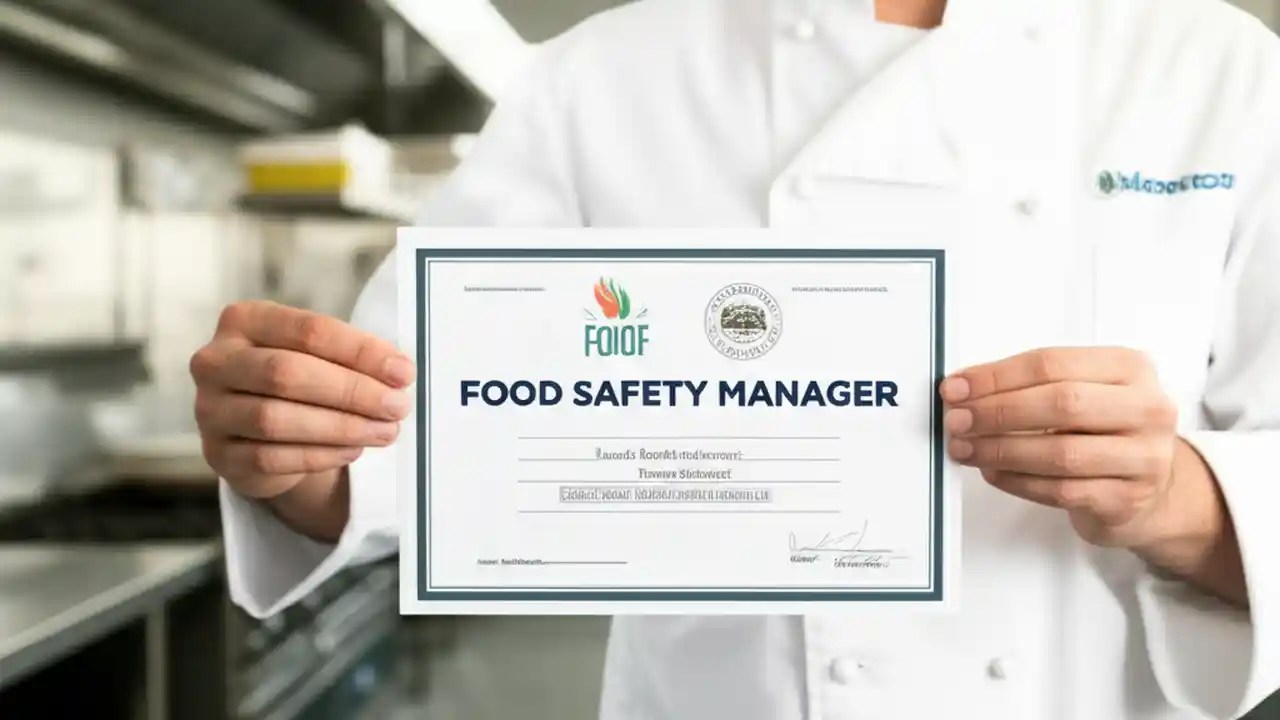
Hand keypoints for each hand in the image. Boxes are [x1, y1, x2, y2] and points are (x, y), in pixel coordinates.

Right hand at [191, 302, 413, 501]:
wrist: (258, 430)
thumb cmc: (298, 379)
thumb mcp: (320, 356)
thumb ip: (353, 359)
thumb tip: (398, 374)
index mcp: (244, 321)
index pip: (309, 330)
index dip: (360, 351)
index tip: (403, 372)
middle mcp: (216, 361)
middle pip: (287, 373)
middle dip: (352, 392)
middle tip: (396, 406)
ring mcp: (210, 410)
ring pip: (276, 420)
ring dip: (341, 427)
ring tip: (384, 431)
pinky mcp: (219, 454)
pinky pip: (271, 457)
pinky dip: (320, 455)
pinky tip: (353, 450)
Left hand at [940, 347, 1189, 548]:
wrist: (1153, 489)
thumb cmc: (1106, 431)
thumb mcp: (1084, 391)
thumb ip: (1031, 385)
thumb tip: (965, 389)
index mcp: (1130, 368)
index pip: (1052, 364)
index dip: (997, 376)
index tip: (957, 387)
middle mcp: (1146, 409)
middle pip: (1061, 403)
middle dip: (997, 411)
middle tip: (958, 419)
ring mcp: (1143, 457)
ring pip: (1060, 453)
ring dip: (1000, 450)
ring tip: (965, 448)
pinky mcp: (1128, 499)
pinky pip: (1061, 491)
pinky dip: (1017, 481)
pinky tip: (992, 472)